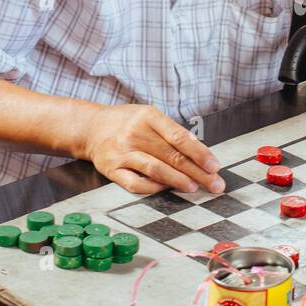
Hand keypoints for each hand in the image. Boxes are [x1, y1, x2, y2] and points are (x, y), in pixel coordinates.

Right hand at [85, 104, 223, 195]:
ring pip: (155, 169)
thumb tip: (201, 152)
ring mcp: (121, 152)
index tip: (215, 166)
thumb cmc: (128, 123)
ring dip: (178, 180)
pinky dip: (153, 188)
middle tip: (215, 184)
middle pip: (171, 156)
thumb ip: (173, 133)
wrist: (91, 127)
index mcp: (148, 117)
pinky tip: (167, 189)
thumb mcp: (151, 117)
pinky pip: (135, 183)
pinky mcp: (111, 169)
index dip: (199, 153)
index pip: (179, 137)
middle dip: (197, 172)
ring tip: (195, 187)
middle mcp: (134, 134)